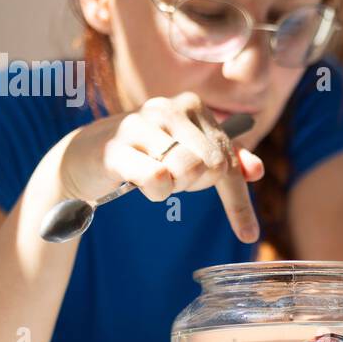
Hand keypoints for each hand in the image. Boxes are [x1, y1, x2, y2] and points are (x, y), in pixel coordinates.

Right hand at [58, 92, 265, 242]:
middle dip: (196, 185)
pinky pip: (157, 178)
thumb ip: (227, 160)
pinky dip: (155, 191)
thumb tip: (258, 171)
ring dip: (172, 188)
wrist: (85, 155)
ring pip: (186, 171)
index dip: (239, 200)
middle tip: (173, 179)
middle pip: (212, 166)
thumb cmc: (146, 155)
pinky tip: (139, 182)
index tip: (248, 234)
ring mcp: (140, 124)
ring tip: (154, 177)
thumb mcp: (190, 154)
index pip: (229, 158)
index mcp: (193, 107)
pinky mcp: (115, 147)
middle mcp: (169, 108)